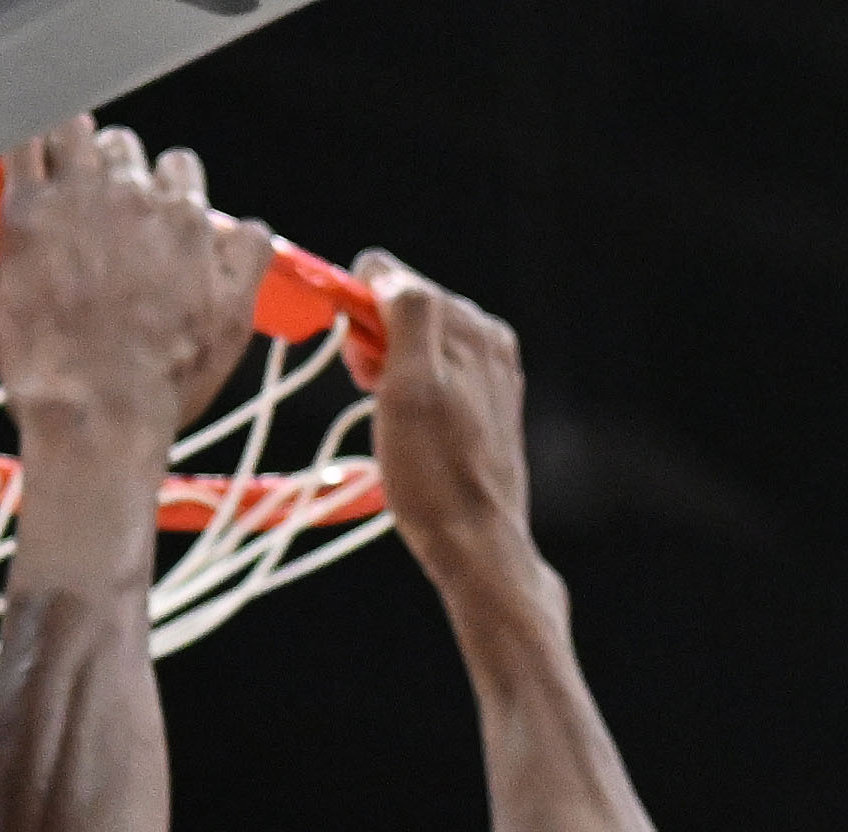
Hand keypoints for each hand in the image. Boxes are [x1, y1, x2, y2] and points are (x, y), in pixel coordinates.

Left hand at [0, 119, 274, 455]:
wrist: (96, 414)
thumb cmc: (162, 384)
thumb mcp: (231, 327)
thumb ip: (245, 263)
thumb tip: (247, 229)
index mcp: (188, 220)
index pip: (178, 168)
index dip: (160, 191)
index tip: (146, 216)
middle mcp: (136, 198)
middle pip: (125, 149)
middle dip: (113, 171)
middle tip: (96, 209)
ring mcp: (79, 200)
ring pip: (75, 133)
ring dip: (68, 146)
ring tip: (57, 170)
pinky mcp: (27, 214)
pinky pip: (21, 146)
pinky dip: (21, 145)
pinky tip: (19, 159)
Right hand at [355, 254, 540, 602]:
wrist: (479, 545)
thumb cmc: (435, 475)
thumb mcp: (409, 388)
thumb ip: (404, 315)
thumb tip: (382, 269)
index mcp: (472, 325)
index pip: (391, 279)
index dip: (358, 316)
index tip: (358, 367)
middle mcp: (487, 337)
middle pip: (402, 308)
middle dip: (373, 343)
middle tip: (371, 397)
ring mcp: (489, 370)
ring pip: (413, 342)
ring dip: (386, 370)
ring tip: (391, 420)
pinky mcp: (485, 403)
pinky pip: (431, 372)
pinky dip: (408, 391)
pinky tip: (409, 429)